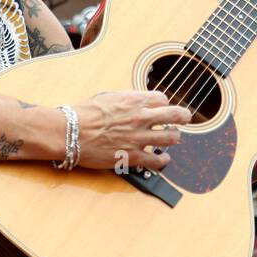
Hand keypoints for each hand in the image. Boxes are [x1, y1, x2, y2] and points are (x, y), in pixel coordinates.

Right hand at [71, 90, 191, 171]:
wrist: (70, 132)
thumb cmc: (84, 113)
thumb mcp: (108, 96)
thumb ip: (126, 99)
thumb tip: (136, 101)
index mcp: (134, 100)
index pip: (162, 99)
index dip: (163, 103)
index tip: (162, 107)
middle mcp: (141, 117)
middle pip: (176, 115)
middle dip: (184, 117)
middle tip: (186, 118)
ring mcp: (139, 137)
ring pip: (172, 137)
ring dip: (174, 137)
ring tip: (173, 138)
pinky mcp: (132, 156)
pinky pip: (157, 160)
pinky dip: (163, 160)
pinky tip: (163, 159)